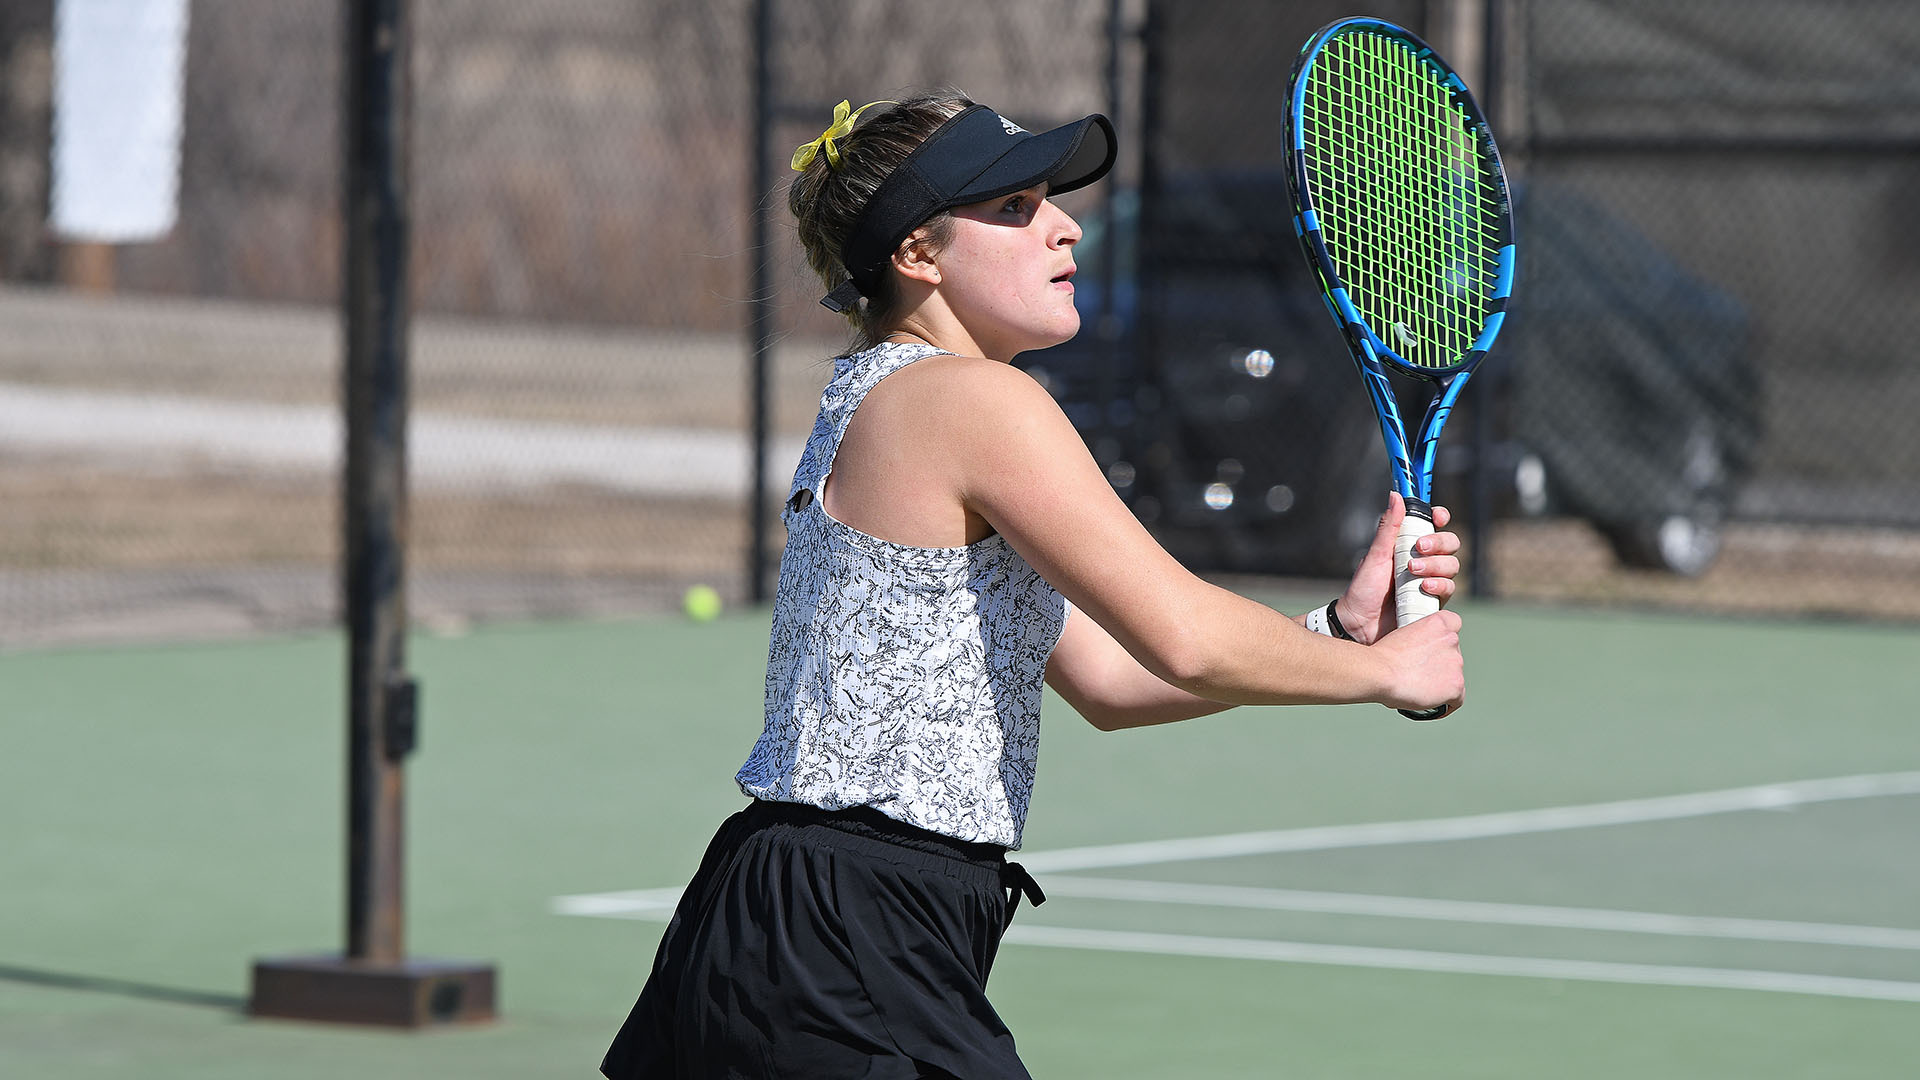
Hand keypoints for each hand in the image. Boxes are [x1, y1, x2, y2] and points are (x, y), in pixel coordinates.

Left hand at [1335, 493, 1461, 643]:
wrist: (1359, 623)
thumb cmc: (1364, 588)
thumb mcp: (1376, 555)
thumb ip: (1389, 527)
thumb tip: (1396, 495)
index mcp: (1409, 545)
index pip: (1434, 525)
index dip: (1440, 517)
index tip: (1437, 516)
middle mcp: (1424, 560)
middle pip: (1450, 544)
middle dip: (1439, 543)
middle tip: (1418, 547)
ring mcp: (1430, 580)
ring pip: (1452, 566)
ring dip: (1435, 565)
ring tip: (1413, 571)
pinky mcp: (1433, 601)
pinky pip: (1449, 589)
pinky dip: (1439, 585)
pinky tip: (1425, 587)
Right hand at [1371, 607, 1465, 713]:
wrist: (1380, 673)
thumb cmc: (1383, 657)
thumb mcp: (1402, 635)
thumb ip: (1419, 642)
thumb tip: (1418, 657)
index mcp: (1438, 623)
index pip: (1454, 623)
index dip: (1444, 637)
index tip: (1435, 647)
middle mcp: (1452, 640)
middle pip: (1454, 654)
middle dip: (1441, 664)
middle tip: (1421, 673)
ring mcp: (1456, 663)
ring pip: (1455, 676)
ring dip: (1442, 683)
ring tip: (1421, 690)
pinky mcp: (1456, 685)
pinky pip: (1456, 699)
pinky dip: (1445, 703)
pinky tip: (1431, 705)